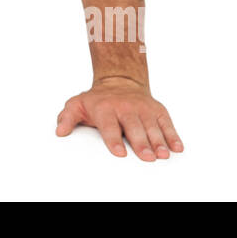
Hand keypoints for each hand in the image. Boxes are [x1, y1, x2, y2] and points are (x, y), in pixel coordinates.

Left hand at [55, 76, 183, 160]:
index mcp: (105, 108)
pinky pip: (166, 122)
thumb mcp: (77, 104)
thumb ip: (67, 118)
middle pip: (134, 127)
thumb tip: (59, 131)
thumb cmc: (97, 100)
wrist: (120, 80)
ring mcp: (143, 108)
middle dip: (141, 142)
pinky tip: (177, 147)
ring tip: (163, 154)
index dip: (113, 139)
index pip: (110, 125)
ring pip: (152, 126)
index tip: (119, 153)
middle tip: (147, 157)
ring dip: (159, 141)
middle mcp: (125, 107)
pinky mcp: (157, 110)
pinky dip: (173, 135)